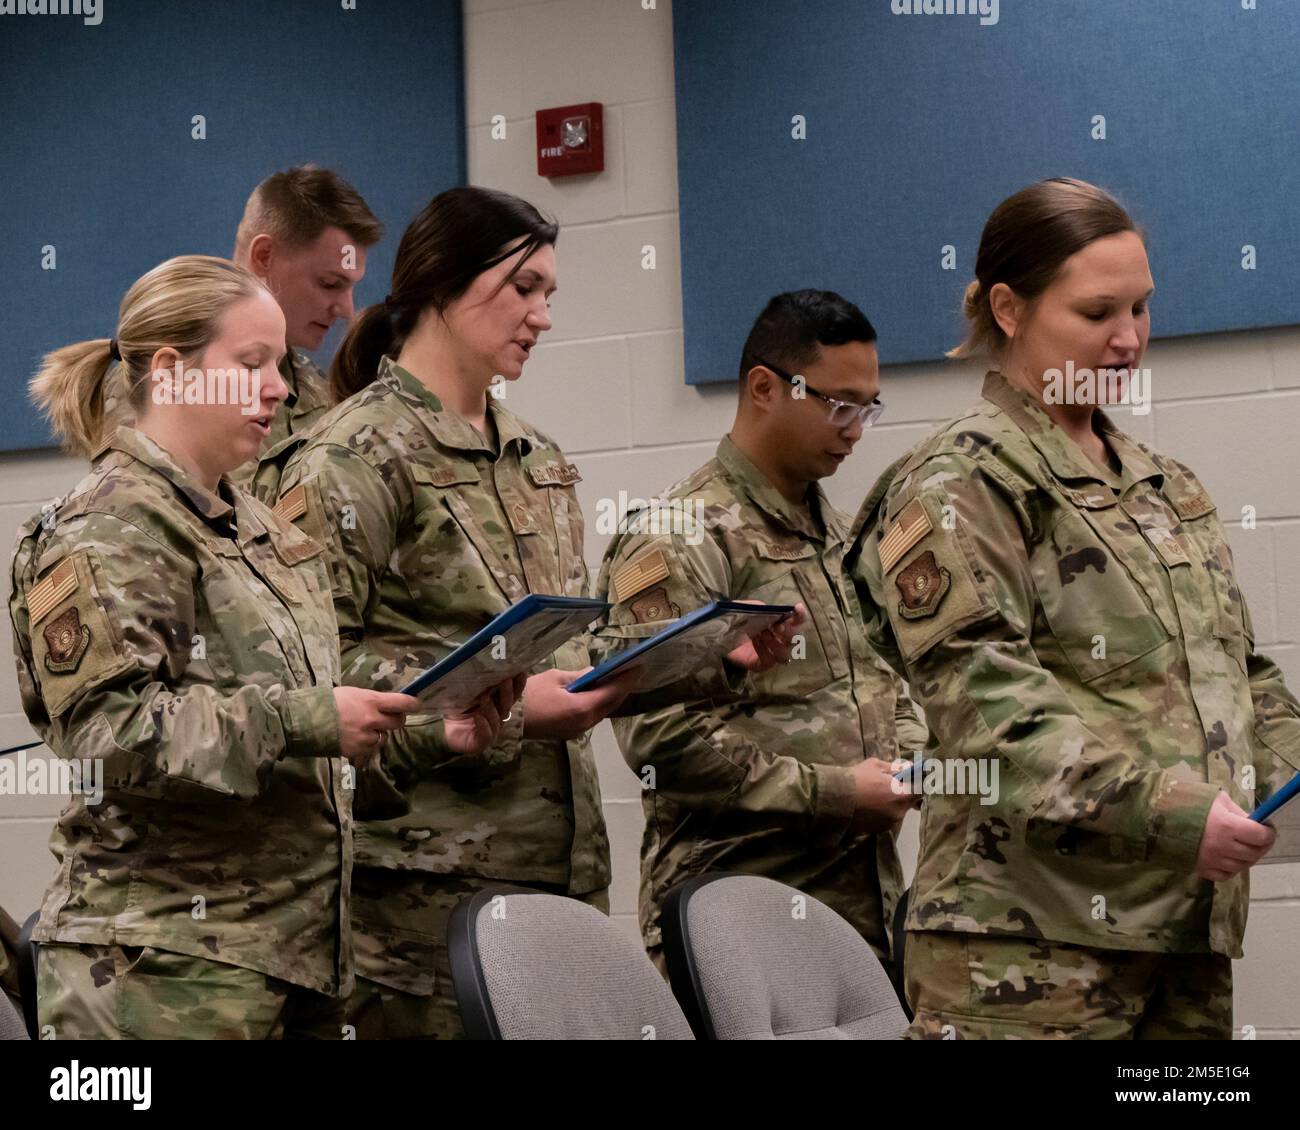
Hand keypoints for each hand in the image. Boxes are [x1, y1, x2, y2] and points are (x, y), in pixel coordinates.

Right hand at [333, 687, 418, 765]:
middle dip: (396, 719)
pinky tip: (353, 737)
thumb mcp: (352, 693)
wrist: (305, 721)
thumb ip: (371, 699)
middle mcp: (372, 719)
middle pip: (398, 722)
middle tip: (390, 717)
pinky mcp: (357, 750)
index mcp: (371, 701)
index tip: (416, 704)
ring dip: (377, 733)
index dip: (412, 704)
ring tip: (361, 728)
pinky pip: (370, 747)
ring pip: (383, 737)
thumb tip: (386, 703)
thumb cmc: (327, 702)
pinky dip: (366, 743)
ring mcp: (365, 737)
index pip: (402, 703)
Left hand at [443, 673, 527, 755]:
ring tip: (485, 697)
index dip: (518, 685)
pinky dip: (483, 725)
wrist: (446, 732)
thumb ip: (475, 683)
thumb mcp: (466, 694)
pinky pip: (486, 735)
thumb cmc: (458, 711)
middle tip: (505, 680)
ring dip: (491, 708)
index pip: (512, 695)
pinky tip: (478, 716)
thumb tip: (479, 664)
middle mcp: (498, 718)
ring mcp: (491, 732)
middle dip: (507, 693)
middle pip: (506, 705)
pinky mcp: (481, 743)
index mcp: (498, 705)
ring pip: (496, 720)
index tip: (520, 672)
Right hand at [521, 666, 639, 740]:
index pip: (612, 692)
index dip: (626, 678)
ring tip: (617, 678)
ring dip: (610, 696)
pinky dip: (598, 704)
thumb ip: (579, 677)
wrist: (508, 720)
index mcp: (582, 708)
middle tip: (631, 670)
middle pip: (610, 704)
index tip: (638, 665)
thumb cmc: (529, 696)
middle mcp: (585, 723)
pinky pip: (591, 716)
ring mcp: (578, 731)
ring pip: (602, 711)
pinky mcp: (571, 733)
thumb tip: (595, 673)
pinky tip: (599, 692)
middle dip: (622, 687)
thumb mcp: (555, 678)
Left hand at [725, 602, 808, 671]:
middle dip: (789, 633)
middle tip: (777, 627)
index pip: (797, 620)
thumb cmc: (735, 618)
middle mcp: (778, 639)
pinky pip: (769, 661)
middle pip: (795, 639)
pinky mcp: (760, 664)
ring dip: (776, 644)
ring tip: (762, 635)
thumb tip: (777, 615)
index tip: (797, 608)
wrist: (717, 632)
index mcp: (778, 623)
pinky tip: (754, 642)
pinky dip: (763, 651)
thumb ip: (763, 610)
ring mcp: (770, 653)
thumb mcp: (748, 608)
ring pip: (785, 655)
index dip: (800, 615)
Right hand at [850, 757, 920, 832]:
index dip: (918, 783)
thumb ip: (896, 767)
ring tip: (877, 796)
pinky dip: (882, 813)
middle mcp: (899, 812)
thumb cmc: (857, 778)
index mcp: (902, 795)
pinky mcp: (877, 830)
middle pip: (908, 802)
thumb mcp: (876, 765)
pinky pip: (886, 819)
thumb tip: (908, 768)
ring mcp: (888, 823)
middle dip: (903, 794)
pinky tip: (870, 806)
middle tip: (890, 786)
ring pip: (897, 812)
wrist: (835, 798)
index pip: (921, 790)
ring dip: (892, 804)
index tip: (912, 779)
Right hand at [1194, 791, 1275, 880]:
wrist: (1154, 817)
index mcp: (1227, 825)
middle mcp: (1223, 846)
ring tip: (1243, 847)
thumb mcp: (1215, 799)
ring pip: (1242, 866)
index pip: (1261, 836)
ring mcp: (1212, 860)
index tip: (1268, 829)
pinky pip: (1226, 875)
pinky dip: (1232, 868)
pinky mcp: (1201, 869)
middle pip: (1254, 853)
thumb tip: (1253, 823)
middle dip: (1261, 845)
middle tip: (1258, 838)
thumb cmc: (1186, 802)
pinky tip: (1228, 858)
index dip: (1269, 833)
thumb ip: (1237, 811)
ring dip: (1247, 857)